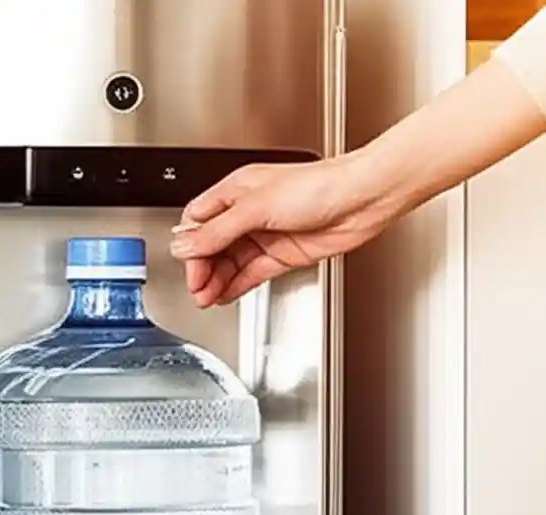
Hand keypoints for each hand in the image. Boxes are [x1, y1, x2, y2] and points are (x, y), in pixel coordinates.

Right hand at [169, 153, 402, 306]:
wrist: (360, 200)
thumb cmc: (318, 187)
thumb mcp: (256, 208)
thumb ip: (218, 231)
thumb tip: (185, 245)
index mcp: (237, 191)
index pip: (199, 220)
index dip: (190, 244)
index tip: (188, 265)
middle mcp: (249, 212)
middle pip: (213, 244)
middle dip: (202, 267)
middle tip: (197, 288)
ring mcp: (267, 234)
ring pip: (231, 261)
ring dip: (216, 280)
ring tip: (206, 298)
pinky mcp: (283, 254)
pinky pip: (251, 273)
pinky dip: (236, 285)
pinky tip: (224, 295)